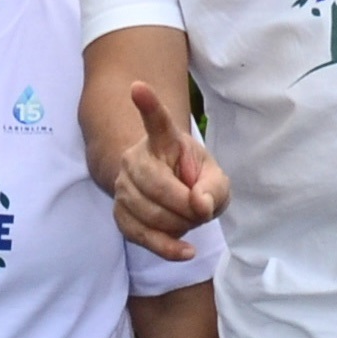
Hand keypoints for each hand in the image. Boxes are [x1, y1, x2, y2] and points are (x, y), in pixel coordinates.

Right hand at [114, 81, 229, 257]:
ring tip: (189, 221)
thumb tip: (198, 205)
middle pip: (156, 185)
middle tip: (200, 210)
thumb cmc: (196, 182)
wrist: (171, 197)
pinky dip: (167, 247)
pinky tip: (186, 251)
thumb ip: (215, 189)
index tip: (138, 86)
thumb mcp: (217, 180)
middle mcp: (136, 158)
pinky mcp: (119, 212)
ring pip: (149, 213)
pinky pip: (140, 235)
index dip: (147, 104)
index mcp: (163, 141)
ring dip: (180, 226)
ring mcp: (123, 185)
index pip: (155, 121)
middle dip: (186, 207)